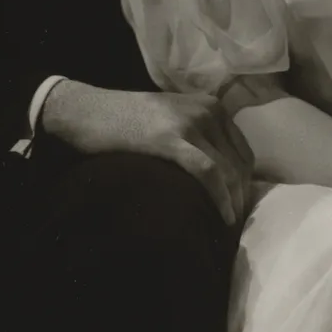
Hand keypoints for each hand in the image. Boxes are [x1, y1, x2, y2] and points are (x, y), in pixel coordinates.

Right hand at [41, 81, 253, 225]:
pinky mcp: (171, 138)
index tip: (238, 208)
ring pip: (228, 170)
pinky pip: (208, 172)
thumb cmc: (124, 120)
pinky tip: (223, 216)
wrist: (85, 111)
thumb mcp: (171, 118)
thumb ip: (196, 136)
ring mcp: (190, 123)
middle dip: (241, 196)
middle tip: (234, 224)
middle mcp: (207, 110)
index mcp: (210, 105)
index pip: (242, 151)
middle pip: (239, 163)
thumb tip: (217, 175)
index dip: (245, 183)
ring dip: (234, 202)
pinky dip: (220, 197)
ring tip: (227, 227)